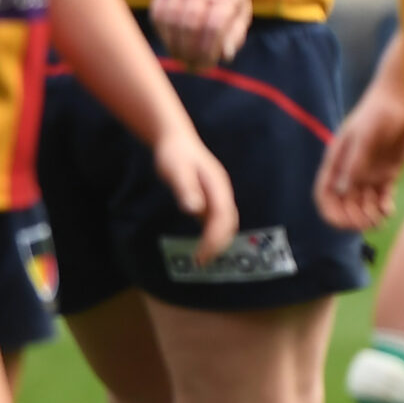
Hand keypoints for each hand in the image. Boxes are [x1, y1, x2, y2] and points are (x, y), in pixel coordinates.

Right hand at [150, 0, 250, 69]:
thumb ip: (235, 33)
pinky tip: (171, 42)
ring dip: (174, 45)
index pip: (214, 27)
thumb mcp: (241, 7)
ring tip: (181, 58)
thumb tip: (223, 57)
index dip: (208, 50)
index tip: (207, 65)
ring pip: (171, 21)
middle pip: (190, 26)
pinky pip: (158, 15)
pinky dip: (163, 33)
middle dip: (189, 51)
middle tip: (191, 67)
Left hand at [150, 124, 238, 262]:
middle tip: (200, 262)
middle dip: (218, 244)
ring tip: (202, 258)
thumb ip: (186, 189)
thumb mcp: (176, 170)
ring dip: (217, 241)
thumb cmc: (174, 155)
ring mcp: (218, 195)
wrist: (176, 140)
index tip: (201, 254)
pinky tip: (203, 245)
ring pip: (227, 223)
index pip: (222, 217)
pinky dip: (213, 235)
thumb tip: (194, 210)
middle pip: (229, 222)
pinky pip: (218, 220)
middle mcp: (222, 193)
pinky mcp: (211, 198)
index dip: (214, 238)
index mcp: (218, 186)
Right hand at [313, 76, 403, 231]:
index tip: (344, 223)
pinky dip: (383, 208)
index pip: (325, 196)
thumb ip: (357, 161)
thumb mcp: (365, 134)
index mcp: (337, 164)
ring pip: (363, 206)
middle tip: (369, 223)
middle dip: (353, 220)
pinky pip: (382, 198)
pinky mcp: (387, 174)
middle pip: (345, 206)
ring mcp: (369, 175)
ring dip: (369, 217)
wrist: (399, 101)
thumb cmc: (376, 113)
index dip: (331, 213)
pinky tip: (388, 210)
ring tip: (381, 219)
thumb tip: (344, 189)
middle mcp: (350, 173)